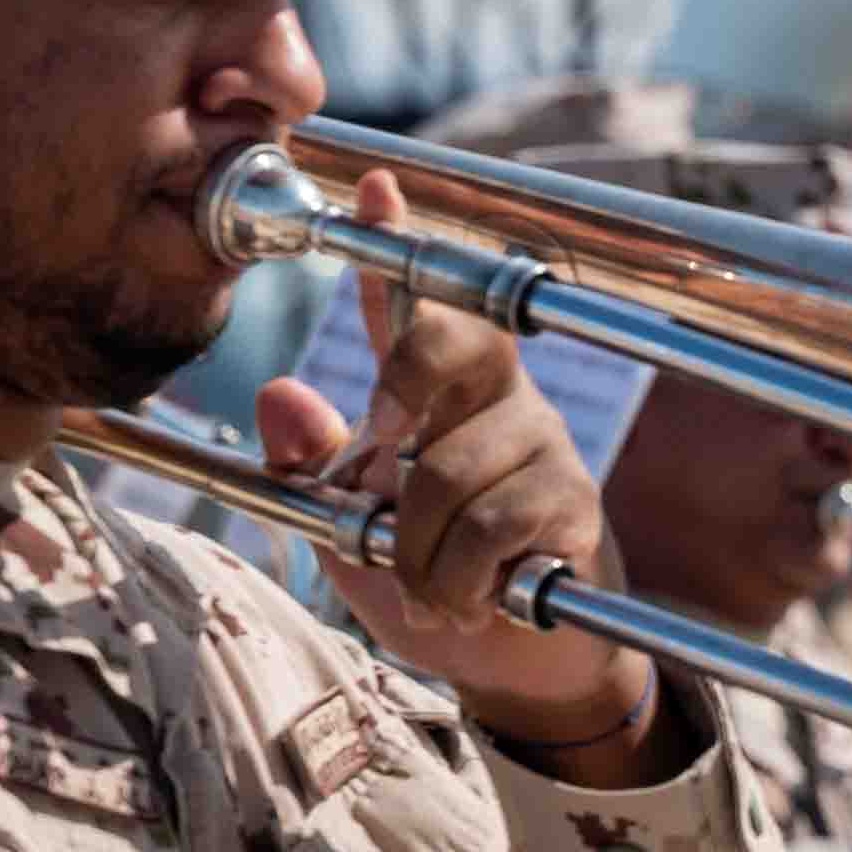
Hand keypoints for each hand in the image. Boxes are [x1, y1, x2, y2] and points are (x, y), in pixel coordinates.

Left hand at [257, 175, 659, 766]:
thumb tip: (277, 397)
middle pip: (450, 343)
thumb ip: (311, 466)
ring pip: (449, 471)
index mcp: (441, 391)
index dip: (396, 240)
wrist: (516, 664)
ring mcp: (542, 445)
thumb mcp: (346, 526)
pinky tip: (466, 601)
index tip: (375, 187)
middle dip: (399, 388)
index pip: (418, 301)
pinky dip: (457, 579)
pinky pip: (493, 528)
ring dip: (416, 550)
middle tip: (376, 465)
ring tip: (423, 591)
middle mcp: (499, 397)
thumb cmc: (430, 577)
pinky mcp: (573, 503)